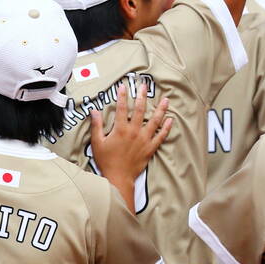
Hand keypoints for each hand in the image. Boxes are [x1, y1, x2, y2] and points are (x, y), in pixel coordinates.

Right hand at [89, 84, 171, 209]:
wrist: (118, 177)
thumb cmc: (106, 160)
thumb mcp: (97, 142)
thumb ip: (96, 125)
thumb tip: (94, 110)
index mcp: (120, 129)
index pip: (121, 108)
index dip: (122, 96)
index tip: (124, 86)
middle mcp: (134, 132)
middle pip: (139, 110)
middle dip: (142, 96)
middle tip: (145, 86)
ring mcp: (144, 140)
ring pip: (154, 121)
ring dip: (160, 109)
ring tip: (166, 99)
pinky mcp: (151, 148)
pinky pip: (161, 136)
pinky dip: (166, 128)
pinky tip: (170, 120)